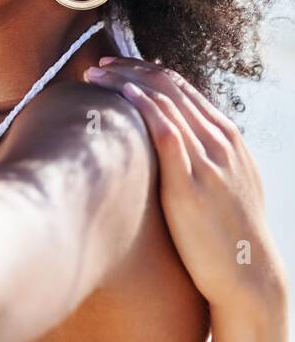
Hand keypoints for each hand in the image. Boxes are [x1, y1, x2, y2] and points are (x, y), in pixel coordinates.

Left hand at [84, 58, 291, 341]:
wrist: (248, 274)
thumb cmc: (227, 233)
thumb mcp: (222, 183)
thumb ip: (198, 158)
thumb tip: (163, 145)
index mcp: (227, 137)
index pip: (182, 88)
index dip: (144, 71)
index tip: (113, 67)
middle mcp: (220, 142)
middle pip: (170, 87)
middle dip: (129, 70)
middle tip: (95, 67)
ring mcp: (208, 162)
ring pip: (165, 103)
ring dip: (125, 83)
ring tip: (92, 78)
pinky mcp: (192, 186)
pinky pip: (167, 135)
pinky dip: (143, 109)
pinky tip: (120, 98)